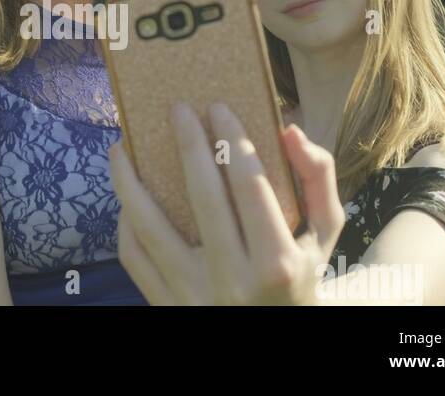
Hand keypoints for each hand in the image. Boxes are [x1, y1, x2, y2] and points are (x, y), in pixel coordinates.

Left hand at [110, 102, 344, 304]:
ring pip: (150, 227)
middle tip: (177, 109)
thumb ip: (318, 179)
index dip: (233, 140)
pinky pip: (134, 256)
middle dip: (188, 144)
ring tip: (121, 146)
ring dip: (129, 181)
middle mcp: (234, 281)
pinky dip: (126, 222)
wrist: (271, 339)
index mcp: (278, 262)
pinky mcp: (166, 305)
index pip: (251, 185)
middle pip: (203, 197)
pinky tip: (125, 195)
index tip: (218, 107)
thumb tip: (289, 129)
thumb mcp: (323, 236)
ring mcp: (194, 296)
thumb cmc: (298, 276)